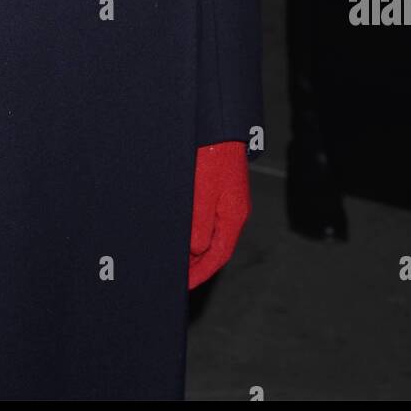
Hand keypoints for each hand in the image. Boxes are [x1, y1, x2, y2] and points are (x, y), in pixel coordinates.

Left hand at [189, 142, 250, 289]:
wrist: (219, 125)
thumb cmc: (212, 155)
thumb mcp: (202, 191)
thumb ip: (200, 223)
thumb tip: (197, 250)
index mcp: (234, 216)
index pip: (218, 255)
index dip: (200, 273)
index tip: (182, 285)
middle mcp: (235, 211)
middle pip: (217, 247)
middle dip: (197, 265)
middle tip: (175, 276)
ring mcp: (230, 201)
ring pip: (212, 234)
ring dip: (195, 249)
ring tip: (175, 259)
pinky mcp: (221, 190)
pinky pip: (210, 220)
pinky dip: (196, 232)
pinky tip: (183, 233)